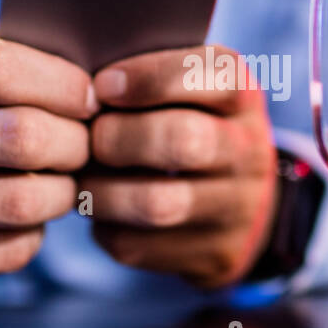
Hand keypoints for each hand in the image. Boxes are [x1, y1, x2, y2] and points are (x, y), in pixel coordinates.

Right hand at [0, 33, 95, 297]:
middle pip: (21, 137)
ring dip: (63, 194)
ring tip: (62, 184)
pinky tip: (25, 221)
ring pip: (22, 201)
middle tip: (83, 146)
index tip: (87, 98)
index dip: (60, 82)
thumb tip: (79, 41)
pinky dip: (35, 234)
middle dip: (74, 143)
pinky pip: (10, 249)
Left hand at [82, 45, 277, 288]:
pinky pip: (141, 245)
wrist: (244, 199)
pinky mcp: (214, 253)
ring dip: (102, 191)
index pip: (206, 74)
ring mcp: (238, 207)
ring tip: (82, 179)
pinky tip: (102, 211)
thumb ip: (145, 75)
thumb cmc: (190, 123)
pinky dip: (107, 227)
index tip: (102, 87)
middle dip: (119, 137)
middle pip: (184, 141)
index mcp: (241, 94)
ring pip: (158, 204)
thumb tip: (78, 82)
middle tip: (90, 138)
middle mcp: (249, 149)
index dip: (148, 79)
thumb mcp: (190, 88)